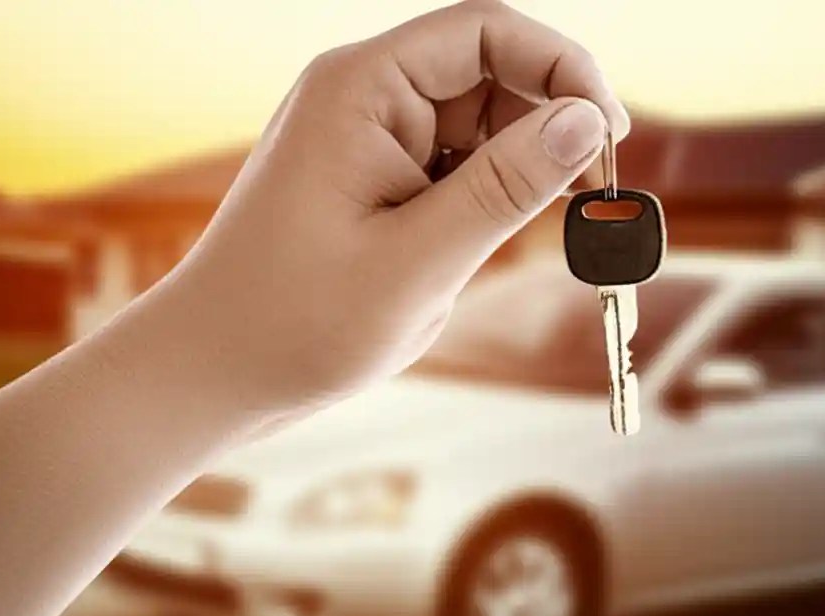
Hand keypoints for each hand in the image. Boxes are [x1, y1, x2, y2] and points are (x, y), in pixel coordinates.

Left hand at [143, 0, 628, 417]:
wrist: (214, 372)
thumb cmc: (295, 322)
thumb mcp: (418, 261)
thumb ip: (508, 187)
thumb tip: (586, 121)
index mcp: (362, 87)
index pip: (486, 31)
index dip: (562, 67)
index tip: (610, 131)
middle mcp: (367, 95)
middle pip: (493, 72)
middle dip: (553, 122)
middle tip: (598, 192)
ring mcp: (372, 136)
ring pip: (484, 122)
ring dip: (528, 165)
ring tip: (551, 228)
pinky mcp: (380, 177)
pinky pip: (460, 164)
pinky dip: (496, 194)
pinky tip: (498, 240)